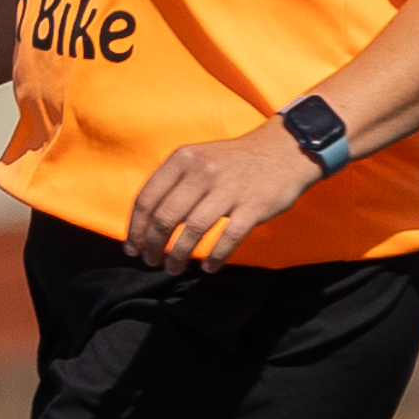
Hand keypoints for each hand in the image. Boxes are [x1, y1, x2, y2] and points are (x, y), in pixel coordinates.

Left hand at [124, 125, 325, 268]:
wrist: (285, 150)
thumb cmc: (235, 162)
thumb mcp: (199, 159)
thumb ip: (174, 183)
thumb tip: (146, 223)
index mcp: (183, 159)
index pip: (147, 198)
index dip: (135, 228)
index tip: (132, 248)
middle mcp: (203, 171)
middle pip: (165, 217)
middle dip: (153, 245)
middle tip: (151, 261)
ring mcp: (230, 188)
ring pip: (192, 230)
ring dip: (178, 255)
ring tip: (173, 268)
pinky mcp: (254, 205)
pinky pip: (228, 237)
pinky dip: (215, 257)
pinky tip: (209, 267)